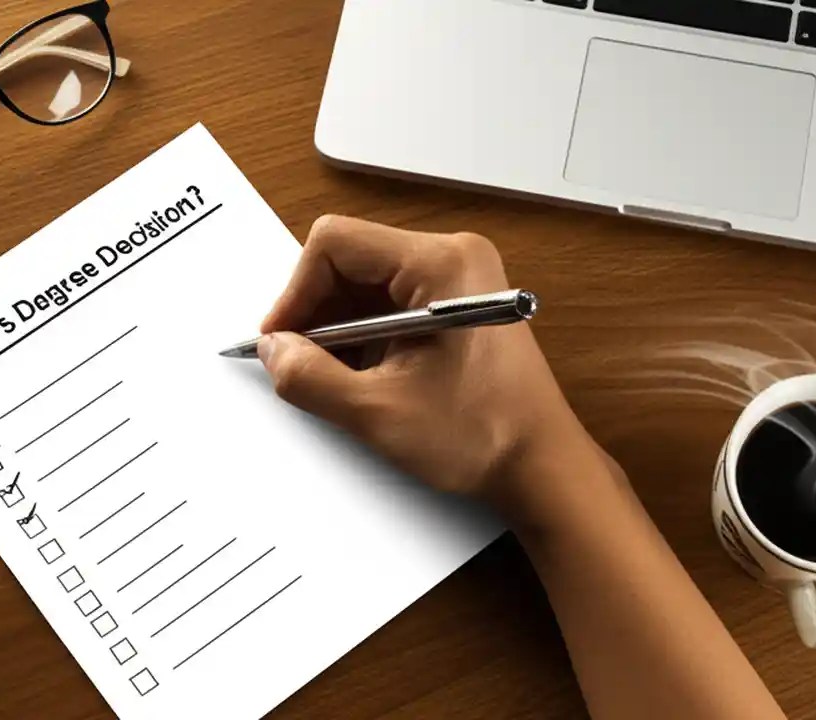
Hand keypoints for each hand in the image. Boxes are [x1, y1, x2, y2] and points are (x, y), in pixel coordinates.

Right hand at [259, 215, 596, 525]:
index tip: (281, 339)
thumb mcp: (378, 411)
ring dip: (339, 328)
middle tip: (298, 362)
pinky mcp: (456, 303)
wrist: (541, 465)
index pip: (335, 244)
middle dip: (316, 312)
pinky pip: (390, 302)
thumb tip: (274, 351)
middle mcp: (453, 257)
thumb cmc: (487, 434)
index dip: (296, 292)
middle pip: (350, 260)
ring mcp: (458, 279)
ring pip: (366, 283)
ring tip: (334, 376)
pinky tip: (363, 375)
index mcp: (441, 264)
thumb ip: (310, 377)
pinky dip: (364, 335)